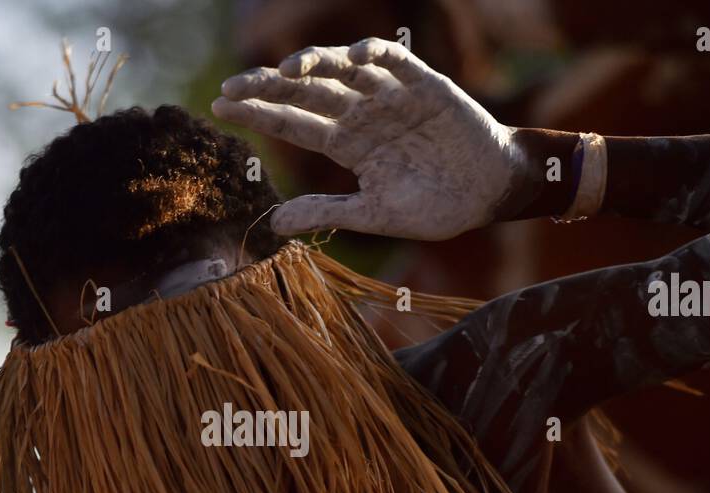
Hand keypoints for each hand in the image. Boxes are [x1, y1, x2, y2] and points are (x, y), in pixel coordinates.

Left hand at [212, 37, 522, 239]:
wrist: (489, 196)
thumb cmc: (436, 206)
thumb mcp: (374, 214)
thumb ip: (327, 211)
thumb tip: (273, 221)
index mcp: (348, 143)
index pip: (294, 122)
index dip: (259, 112)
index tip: (220, 104)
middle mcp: (363, 114)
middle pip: (309, 92)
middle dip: (270, 86)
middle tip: (233, 86)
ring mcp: (392, 96)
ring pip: (345, 71)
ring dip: (317, 65)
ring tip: (288, 70)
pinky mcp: (426, 84)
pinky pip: (396, 60)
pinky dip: (375, 54)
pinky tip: (352, 55)